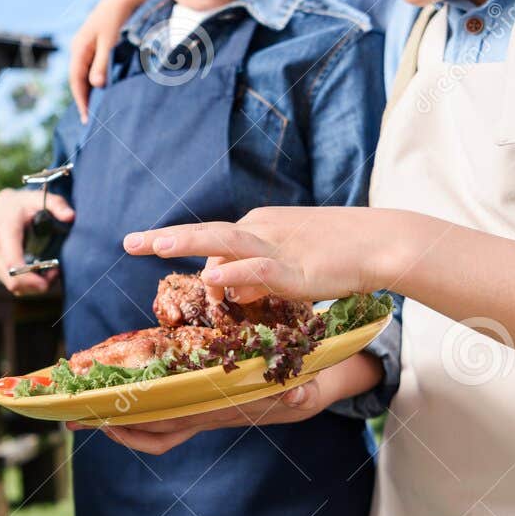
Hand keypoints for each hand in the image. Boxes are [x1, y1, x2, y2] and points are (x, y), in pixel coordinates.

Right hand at [0, 188, 73, 293]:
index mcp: (5, 230)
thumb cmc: (24, 204)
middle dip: (35, 286)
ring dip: (33, 286)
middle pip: (11, 280)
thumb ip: (57, 204)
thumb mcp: (40, 198)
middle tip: (55, 274)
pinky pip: (10, 283)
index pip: (12, 263)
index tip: (47, 282)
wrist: (1, 206)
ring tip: (50, 271)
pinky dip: (26, 285)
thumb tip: (71, 216)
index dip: (29, 278)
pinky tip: (39, 273)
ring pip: (11, 285)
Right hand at [70, 0, 152, 121]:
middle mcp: (81, 48)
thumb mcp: (110, 41)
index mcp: (79, 48)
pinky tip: (105, 90)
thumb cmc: (118, 16)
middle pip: (79, 79)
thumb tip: (95, 85)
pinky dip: (98, 81)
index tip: (86, 117)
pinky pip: (94, 68)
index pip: (76, 80)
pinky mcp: (98, 46)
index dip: (80, 100)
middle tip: (91, 120)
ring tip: (98, 110)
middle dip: (84, 99)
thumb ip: (102, 63)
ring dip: (91, 91)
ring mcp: (89, 47)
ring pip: (87, 74)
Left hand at [73, 356, 379, 453]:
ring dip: (116, 419)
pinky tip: (120, 390)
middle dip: (110, 425)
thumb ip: (305, 390)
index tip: (102, 420)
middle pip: (150, 429)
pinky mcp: (204, 398)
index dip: (135, 428)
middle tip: (69, 415)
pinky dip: (139, 406)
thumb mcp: (313, 384)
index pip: (172, 426)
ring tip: (80, 409)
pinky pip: (166, 411)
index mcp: (223, 412)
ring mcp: (203, 409)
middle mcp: (207, 414)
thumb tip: (299, 395)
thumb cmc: (313, 378)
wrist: (323, 383)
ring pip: (153, 424)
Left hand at [123, 206, 412, 304]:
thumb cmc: (343, 255)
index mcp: (261, 227)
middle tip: (129, 242)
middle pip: (207, 232)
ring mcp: (279, 246)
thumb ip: (257, 277)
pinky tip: (211, 277)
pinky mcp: (298, 268)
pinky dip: (235, 272)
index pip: (215, 241)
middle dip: (166, 238)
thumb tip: (228, 288)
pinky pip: (259, 268)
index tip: (160, 263)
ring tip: (153, 246)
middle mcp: (263, 230)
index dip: (187, 256)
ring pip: (223, 240)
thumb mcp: (291, 266)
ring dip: (186, 242)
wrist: (385, 242)